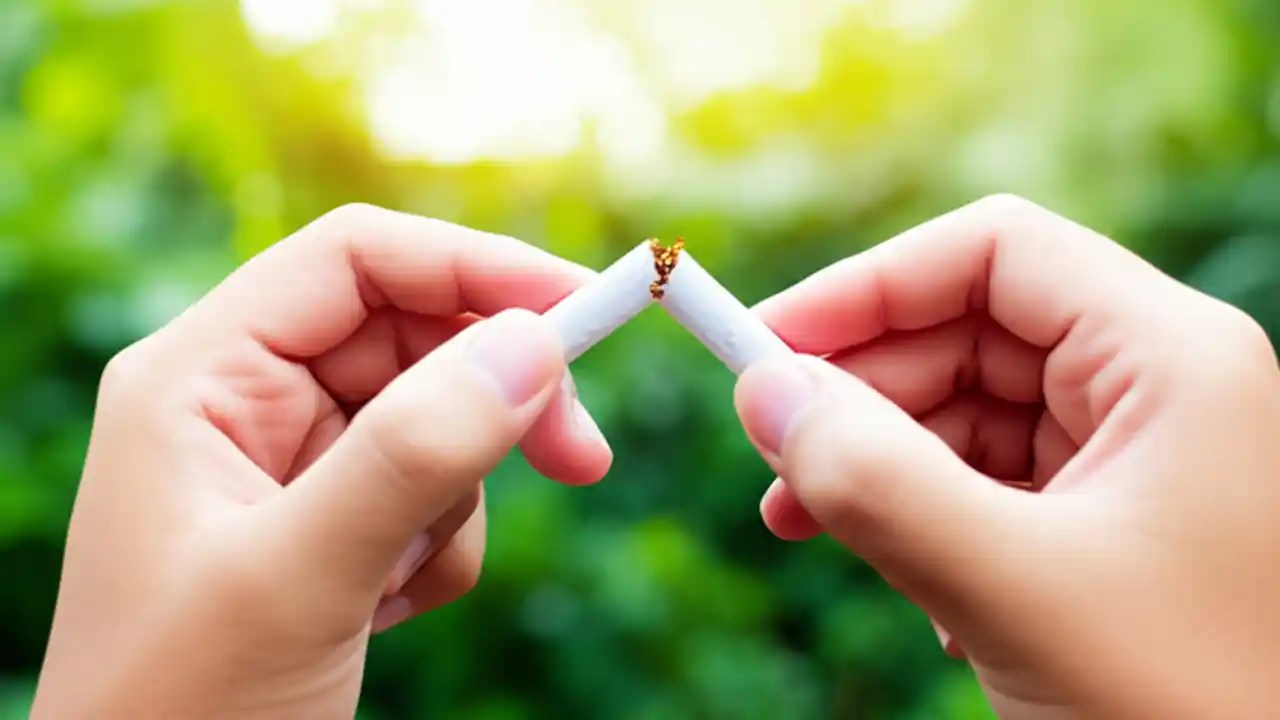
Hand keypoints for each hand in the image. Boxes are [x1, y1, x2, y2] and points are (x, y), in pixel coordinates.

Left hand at [32, 205, 610, 717]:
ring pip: (436, 421)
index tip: (583, 310)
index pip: (356, 262)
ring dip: (457, 498)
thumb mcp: (296, 580)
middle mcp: (243, 405)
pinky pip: (432, 493)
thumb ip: (412, 454)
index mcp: (198, 378)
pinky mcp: (329, 527)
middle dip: (495, 395)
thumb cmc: (182, 716)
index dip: (475, 268)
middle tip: (582, 458)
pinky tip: (385, 612)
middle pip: (412, 336)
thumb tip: (531, 344)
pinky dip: (442, 547)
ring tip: (397, 589)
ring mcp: (288, 468)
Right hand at [734, 195, 1279, 717]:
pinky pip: (982, 479)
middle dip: (859, 388)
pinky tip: (908, 584)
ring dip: (874, 458)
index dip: (869, 285)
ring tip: (802, 519)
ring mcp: (1129, 455)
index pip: (996, 254)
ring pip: (964, 408)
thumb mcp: (1010, 587)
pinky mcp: (1101, 521)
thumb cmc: (1182, 706)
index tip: (766, 344)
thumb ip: (877, 483)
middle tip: (772, 454)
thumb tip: (762, 392)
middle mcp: (1154, 387)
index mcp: (1169, 358)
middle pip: (967, 329)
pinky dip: (918, 512)